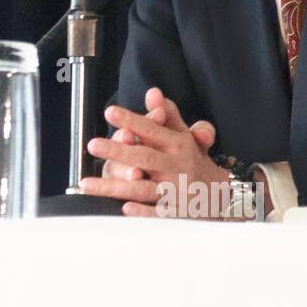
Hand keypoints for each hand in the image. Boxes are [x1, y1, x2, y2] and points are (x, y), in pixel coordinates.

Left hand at [79, 87, 229, 218]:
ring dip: (116, 186)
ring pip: (143, 188)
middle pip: (145, 157)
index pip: (152, 130)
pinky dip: (143, 212)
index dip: (132, 121)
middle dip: (118, 151)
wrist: (219, 195)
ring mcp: (176, 191)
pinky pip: (157, 214)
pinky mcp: (175, 213)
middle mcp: (176, 166)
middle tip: (93, 144)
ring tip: (87, 184)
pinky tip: (124, 209)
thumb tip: (152, 92)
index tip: (110, 112)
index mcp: (178, 144)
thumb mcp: (184, 134)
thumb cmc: (193, 159)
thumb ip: (168, 114)